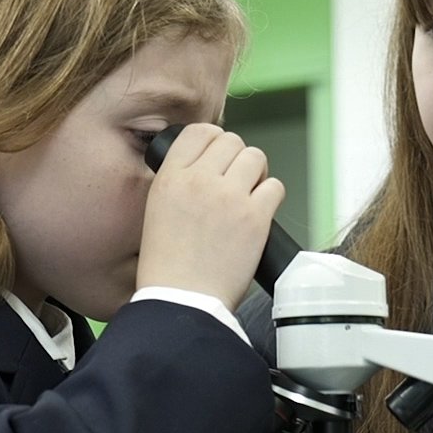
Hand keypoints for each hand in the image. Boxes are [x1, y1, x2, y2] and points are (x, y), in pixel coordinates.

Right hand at [136, 123, 283, 310]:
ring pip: (256, 158)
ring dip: (256, 175)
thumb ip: (180, 183)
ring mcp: (229, 197)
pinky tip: (259, 213)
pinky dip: (271, 197)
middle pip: (232, 141)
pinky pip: (275, 187)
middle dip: (237, 158)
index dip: (215, 141)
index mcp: (170, 178)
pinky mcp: (254, 217)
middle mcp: (199, 180)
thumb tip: (207, 166)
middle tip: (236, 181)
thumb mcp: (157, 211)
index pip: (200, 132)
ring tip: (249, 197)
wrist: (181, 301)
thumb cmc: (168, 267)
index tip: (219, 157)